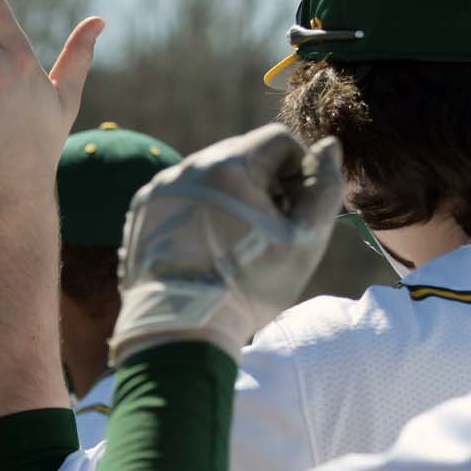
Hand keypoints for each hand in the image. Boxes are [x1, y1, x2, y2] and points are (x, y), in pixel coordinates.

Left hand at [110, 123, 343, 361]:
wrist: (180, 329)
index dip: (299, 171)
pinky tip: (209, 249)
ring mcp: (158, 191)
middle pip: (242, 155)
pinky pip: (184, 197)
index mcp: (226, 166)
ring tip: (239, 243)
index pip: (278, 140)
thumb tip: (329, 145)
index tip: (296, 209)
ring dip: (234, 198)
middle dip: (266, 184)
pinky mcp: (141, 214)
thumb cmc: (248, 286)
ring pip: (212, 177)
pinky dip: (203, 213)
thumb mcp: (304, 239)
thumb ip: (324, 186)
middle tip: (271, 229)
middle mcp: (185, 169)